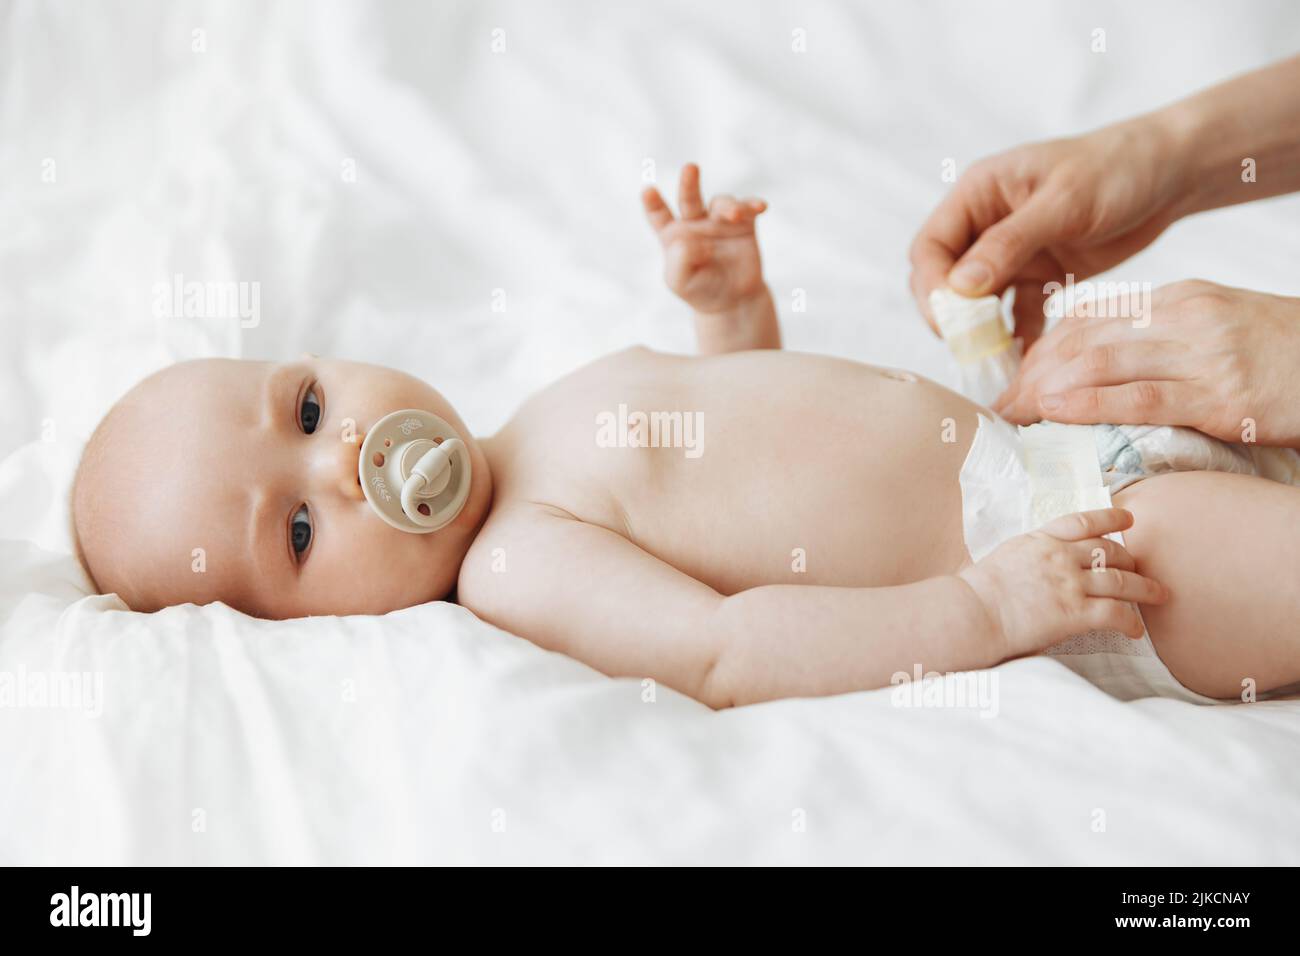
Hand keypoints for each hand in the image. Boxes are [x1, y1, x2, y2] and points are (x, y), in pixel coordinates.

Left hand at [642, 163, 768, 315]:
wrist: (733, 299)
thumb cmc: (700, 288)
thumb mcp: (681, 282)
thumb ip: (679, 261)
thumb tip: (690, 239)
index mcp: (673, 234)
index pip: (660, 215)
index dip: (654, 203)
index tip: (647, 191)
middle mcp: (694, 222)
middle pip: (689, 198)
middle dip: (689, 183)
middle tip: (690, 168)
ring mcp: (719, 221)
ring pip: (720, 203)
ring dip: (727, 206)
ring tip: (734, 215)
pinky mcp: (743, 223)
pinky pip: (748, 207)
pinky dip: (753, 204)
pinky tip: (760, 207)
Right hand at [909, 117, 1188, 344]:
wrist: (1171, 173)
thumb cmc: (1117, 169)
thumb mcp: (1063, 203)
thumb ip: (1008, 243)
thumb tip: (958, 288)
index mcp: (978, 194)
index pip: (930, 247)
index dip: (931, 287)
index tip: (950, 322)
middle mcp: (985, 223)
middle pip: (942, 278)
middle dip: (951, 315)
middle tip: (970, 348)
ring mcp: (1010, 252)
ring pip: (974, 301)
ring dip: (980, 331)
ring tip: (994, 362)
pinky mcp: (1037, 274)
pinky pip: (1014, 313)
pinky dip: (1016, 335)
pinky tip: (1026, 360)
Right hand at [957, 508, 1167, 660]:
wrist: (972, 612)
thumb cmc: (976, 591)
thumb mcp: (1003, 557)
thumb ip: (1027, 556)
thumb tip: (1032, 565)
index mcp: (1040, 540)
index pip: (1084, 521)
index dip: (1110, 518)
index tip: (1128, 518)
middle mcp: (1060, 556)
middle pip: (1110, 552)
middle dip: (1131, 560)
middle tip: (1141, 569)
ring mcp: (1070, 584)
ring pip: (1122, 582)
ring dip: (1146, 589)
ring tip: (1160, 595)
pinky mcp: (1074, 613)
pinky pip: (1115, 614)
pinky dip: (1130, 621)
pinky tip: (1136, 629)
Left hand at [995, 280, 1299, 445]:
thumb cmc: (1288, 357)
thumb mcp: (1221, 333)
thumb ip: (1166, 344)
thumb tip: (1107, 371)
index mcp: (1180, 301)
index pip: (1090, 320)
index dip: (1043, 352)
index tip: (1017, 383)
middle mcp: (1185, 318)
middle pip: (1084, 340)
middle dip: (1034, 374)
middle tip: (1004, 407)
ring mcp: (1203, 354)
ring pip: (1101, 364)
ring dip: (1046, 391)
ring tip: (1014, 415)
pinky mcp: (1221, 395)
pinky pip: (1141, 397)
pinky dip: (1089, 404)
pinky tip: (1054, 413)